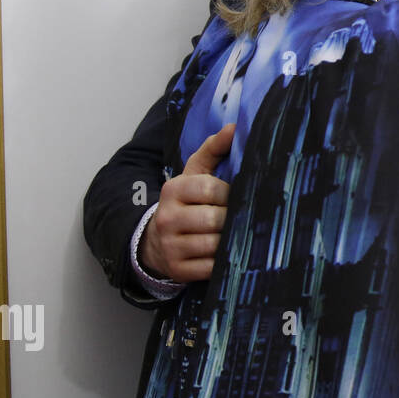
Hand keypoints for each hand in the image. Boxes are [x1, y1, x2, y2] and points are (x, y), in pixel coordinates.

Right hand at [137, 123, 233, 282]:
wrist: (157, 240)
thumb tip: (236, 127)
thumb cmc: (187, 202)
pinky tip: (227, 254)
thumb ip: (214, 149)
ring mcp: (170, 246)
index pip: (210, 188)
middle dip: (232, 219)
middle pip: (214, 219)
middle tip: (241, 218)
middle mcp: (167, 218)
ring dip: (230, 240)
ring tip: (236, 234)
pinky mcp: (178, 270)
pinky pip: (210, 268)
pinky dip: (223, 262)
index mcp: (173, 190)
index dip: (230, 194)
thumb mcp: (196, 173)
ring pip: (213, 244)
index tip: (235, 197)